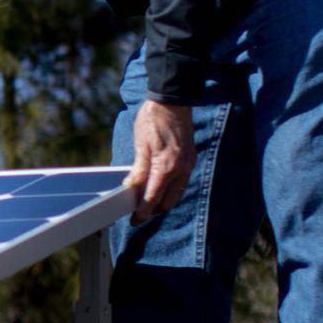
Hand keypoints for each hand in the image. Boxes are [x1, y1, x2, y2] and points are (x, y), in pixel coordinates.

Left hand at [126, 100, 195, 224]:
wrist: (173, 102)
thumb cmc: (153, 120)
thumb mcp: (141, 145)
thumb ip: (139, 170)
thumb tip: (132, 188)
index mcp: (166, 168)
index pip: (153, 199)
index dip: (142, 212)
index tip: (135, 220)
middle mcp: (181, 170)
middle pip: (167, 201)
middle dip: (153, 210)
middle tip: (138, 214)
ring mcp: (188, 165)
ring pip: (176, 194)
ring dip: (163, 201)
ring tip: (148, 203)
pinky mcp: (190, 159)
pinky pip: (182, 182)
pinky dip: (171, 190)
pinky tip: (161, 187)